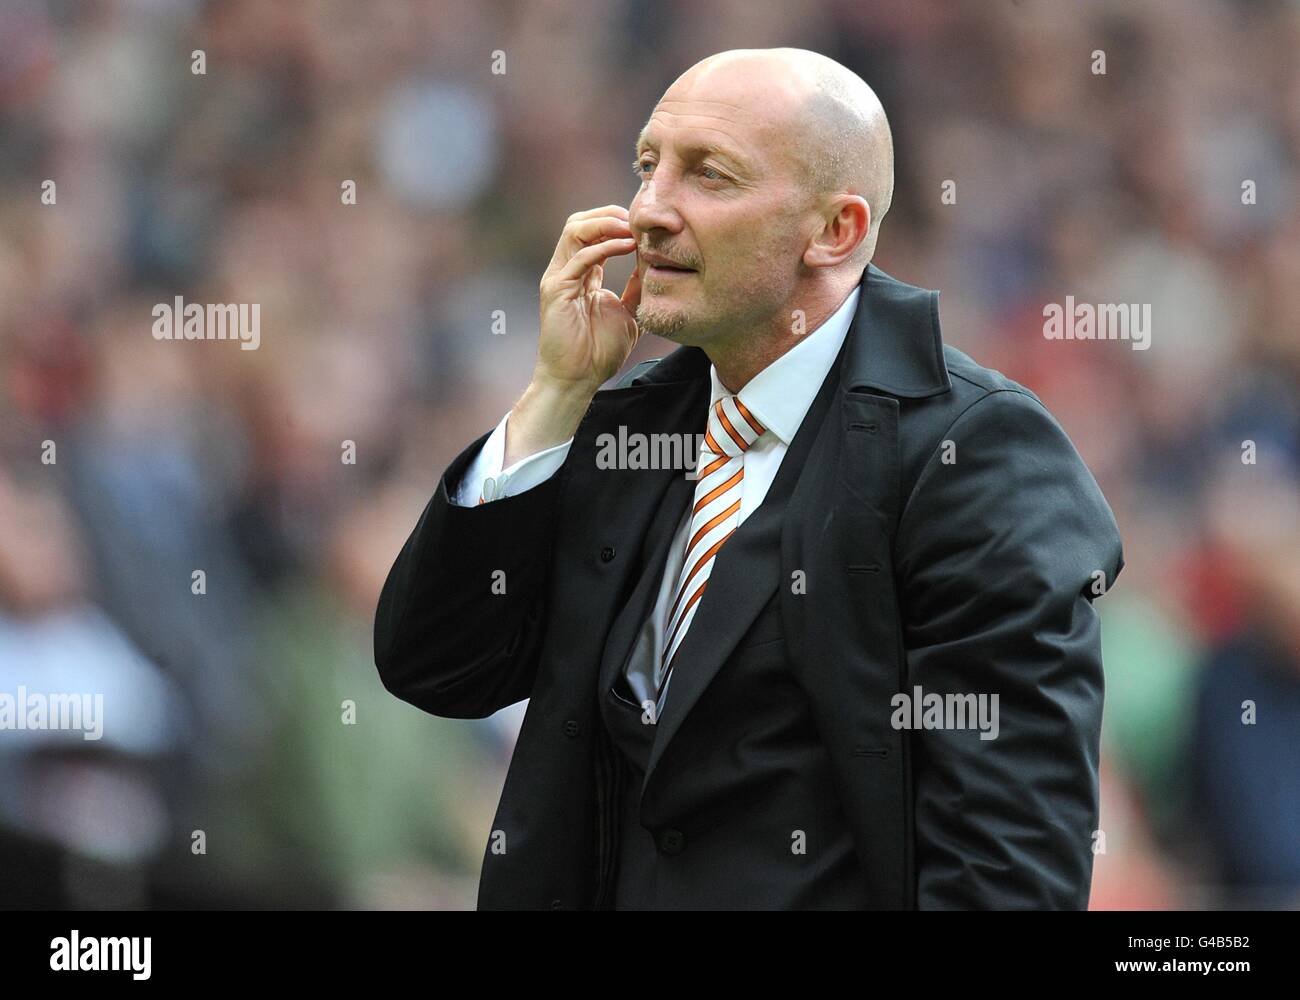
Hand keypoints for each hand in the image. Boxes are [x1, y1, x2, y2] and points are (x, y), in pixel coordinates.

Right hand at [535, 204, 641, 392]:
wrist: (577, 380)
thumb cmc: (598, 352)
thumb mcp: (628, 312)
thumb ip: (636, 288)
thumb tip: (653, 265)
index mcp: (581, 274)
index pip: (593, 232)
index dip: (617, 222)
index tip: (646, 225)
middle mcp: (566, 271)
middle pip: (580, 222)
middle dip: (610, 214)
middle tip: (639, 218)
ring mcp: (559, 278)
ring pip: (574, 230)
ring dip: (605, 223)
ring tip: (632, 228)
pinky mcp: (556, 290)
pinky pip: (579, 258)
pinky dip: (604, 247)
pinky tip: (627, 246)